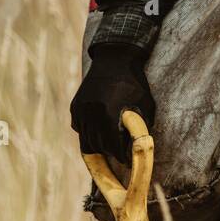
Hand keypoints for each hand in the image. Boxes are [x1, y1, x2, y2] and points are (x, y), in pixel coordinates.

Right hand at [70, 42, 154, 163]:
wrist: (114, 59)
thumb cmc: (134, 82)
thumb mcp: (144, 104)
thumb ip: (141, 126)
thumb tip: (139, 148)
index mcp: (108, 114)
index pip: (112, 146)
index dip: (119, 156)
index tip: (124, 161)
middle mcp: (91, 114)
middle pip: (97, 145)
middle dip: (109, 151)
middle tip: (117, 153)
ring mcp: (81, 110)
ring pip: (85, 139)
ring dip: (97, 145)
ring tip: (108, 146)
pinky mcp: (75, 106)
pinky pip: (79, 128)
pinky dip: (87, 133)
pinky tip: (98, 131)